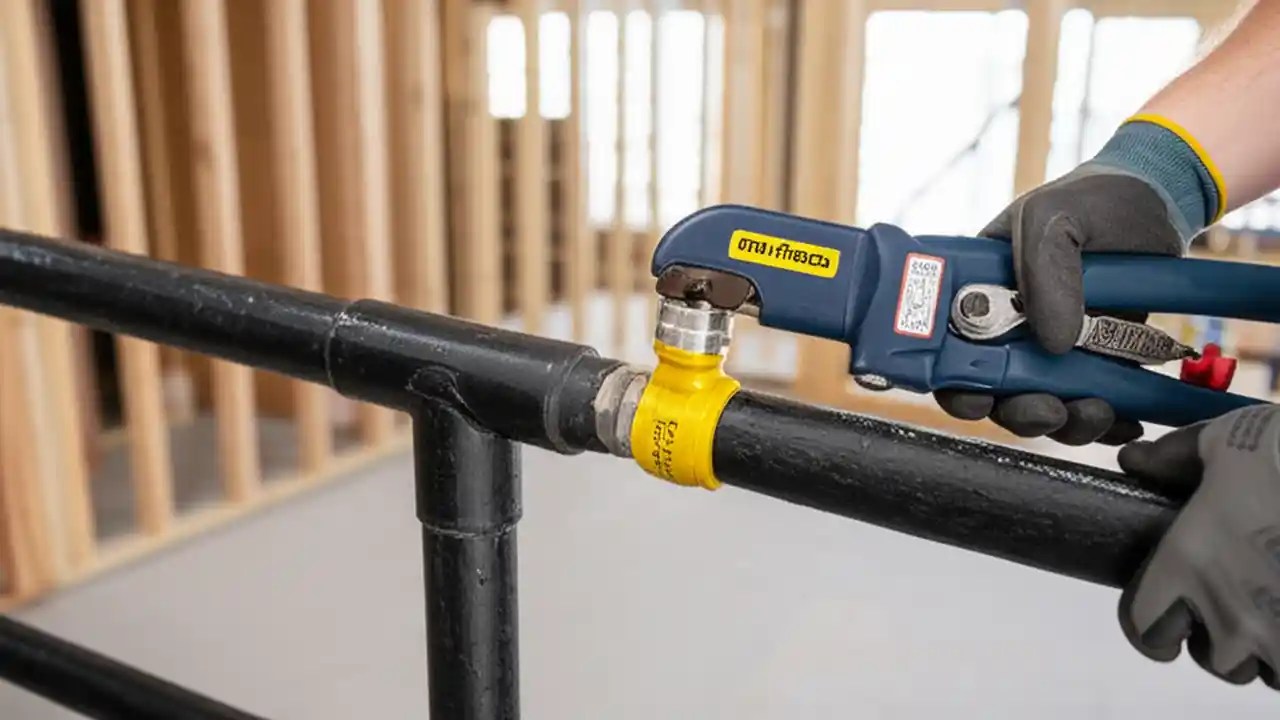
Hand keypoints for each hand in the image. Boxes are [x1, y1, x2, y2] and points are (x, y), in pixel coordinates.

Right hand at [936, 165, 1185, 444]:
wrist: (1157, 200)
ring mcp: (1050, 349)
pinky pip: (1091, 406)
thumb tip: (1052, 344)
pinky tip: (1128, 419)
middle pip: (992, 392)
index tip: (978, 397)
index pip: (945, 351)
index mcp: (974, 293)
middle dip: (1017, 412)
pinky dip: (1109, 424)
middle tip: (1048, 410)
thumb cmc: (1090, 199)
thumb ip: (1044, 271)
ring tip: (1098, 412)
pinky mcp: (1094, 363)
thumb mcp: (1053, 217)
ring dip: (1066, 423)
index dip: (953, 383)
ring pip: (1043, 406)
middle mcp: (1004, 328)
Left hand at [1117, 405, 1279, 689]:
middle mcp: (1230, 610)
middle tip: (1241, 602)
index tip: (1171, 616)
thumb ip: (1176, 457)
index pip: (1144, 627)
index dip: (1155, 627)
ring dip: (1266, 648)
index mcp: (1188, 561)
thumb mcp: (1227, 440)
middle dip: (1223, 638)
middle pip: (1214, 657)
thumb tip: (1132, 461)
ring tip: (1275, 604)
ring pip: (1262, 670)